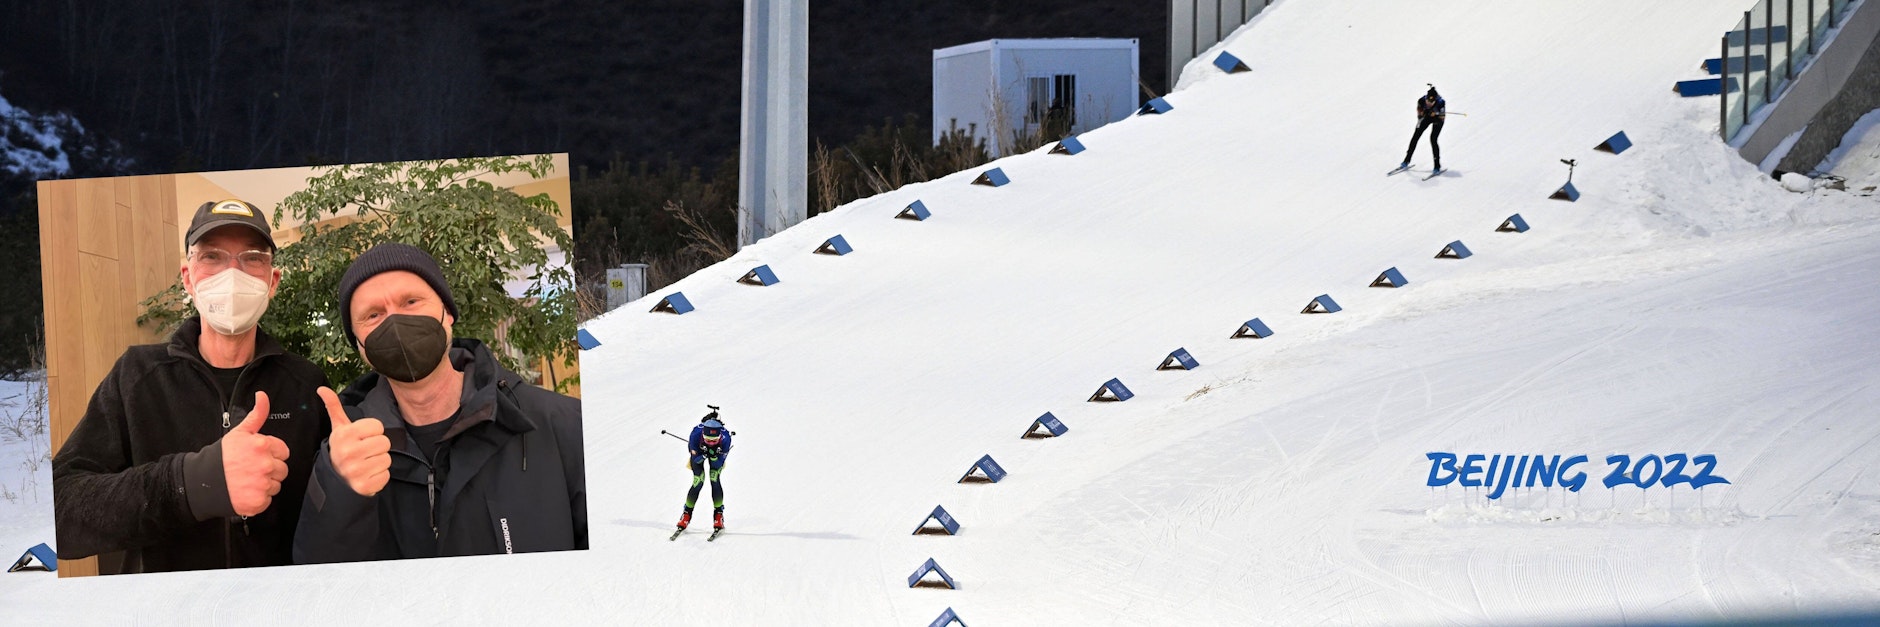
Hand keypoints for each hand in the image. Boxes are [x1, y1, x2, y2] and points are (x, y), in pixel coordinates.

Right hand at [223, 391, 289, 516]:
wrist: (203, 482)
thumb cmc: (222, 457)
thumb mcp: (240, 432)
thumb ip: (257, 415)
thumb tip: (263, 396)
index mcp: (263, 445)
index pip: (283, 451)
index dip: (271, 454)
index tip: (257, 456)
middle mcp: (266, 464)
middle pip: (282, 469)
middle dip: (270, 469)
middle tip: (251, 469)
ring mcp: (263, 484)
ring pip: (276, 484)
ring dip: (265, 484)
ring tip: (247, 480)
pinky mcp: (259, 501)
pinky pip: (269, 499)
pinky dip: (259, 498)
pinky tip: (246, 491)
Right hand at [321, 386, 391, 496]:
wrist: (336, 479)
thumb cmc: (343, 449)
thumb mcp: (339, 428)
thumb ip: (334, 407)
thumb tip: (322, 389)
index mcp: (344, 435)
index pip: (378, 426)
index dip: (372, 432)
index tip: (361, 438)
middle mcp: (349, 452)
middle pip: (385, 442)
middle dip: (377, 447)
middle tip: (364, 452)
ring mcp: (356, 471)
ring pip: (387, 459)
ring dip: (379, 462)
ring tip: (366, 463)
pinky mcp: (364, 486)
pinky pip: (386, 475)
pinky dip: (380, 476)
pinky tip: (367, 475)